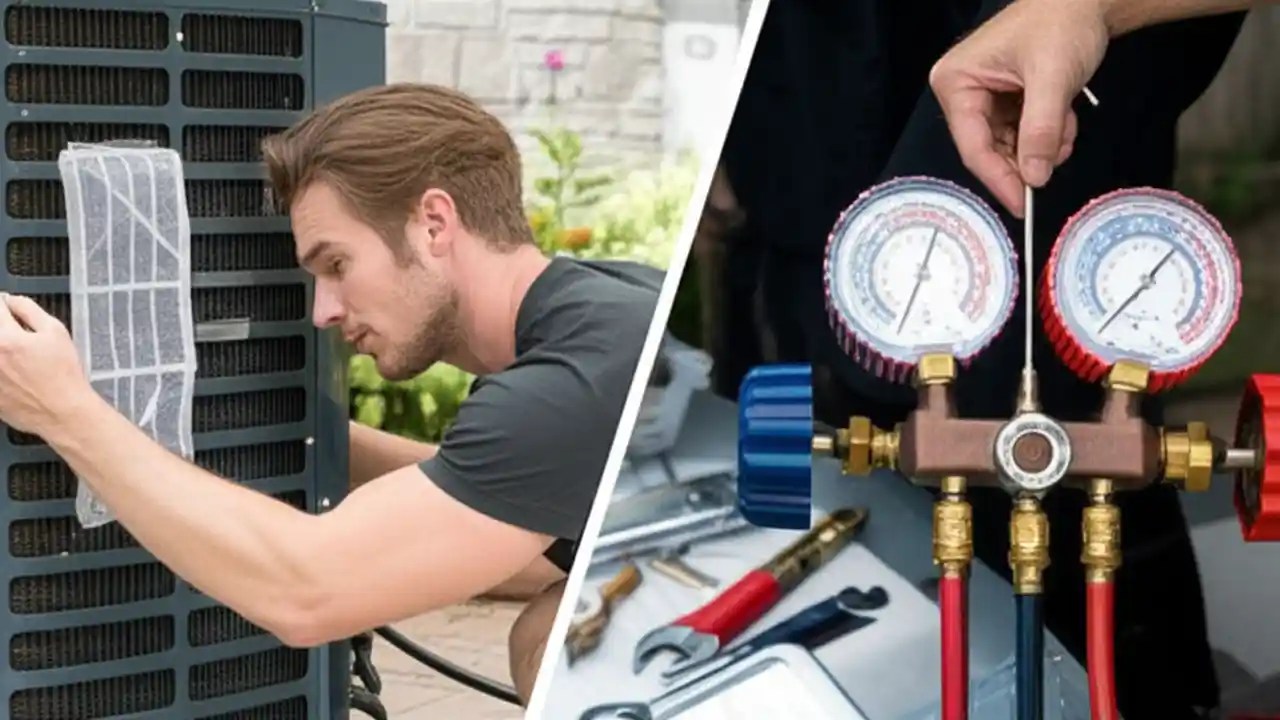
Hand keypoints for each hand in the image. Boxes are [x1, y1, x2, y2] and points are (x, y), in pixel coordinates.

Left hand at [0, 294, 93, 436]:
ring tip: (16, 358)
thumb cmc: (64, 375)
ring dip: (3, 349)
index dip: (4, 306)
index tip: (8, 309)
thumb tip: (11, 300)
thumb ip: (29, 309)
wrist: (63, 412)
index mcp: (6, 339)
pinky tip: (14, 374)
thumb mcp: (56, 333)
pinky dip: (2, 371)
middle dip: (4, 331)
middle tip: (15, 337)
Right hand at [929, 0, 1110, 216]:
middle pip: (988, 149)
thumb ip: (1041, 130)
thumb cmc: (1062, 23)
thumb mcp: (1052, 78)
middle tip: (1057, 156)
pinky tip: (1063, 117)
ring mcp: (982, 97)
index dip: (999, 178)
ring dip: (1041, 145)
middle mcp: (961, 91)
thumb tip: (1035, 177)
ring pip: (1008, 146)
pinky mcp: (1003, 100)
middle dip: (1027, 156)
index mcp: (955, 81)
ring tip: (1066, 124)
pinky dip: (1045, 134)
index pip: (973, 145)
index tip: (1023, 205)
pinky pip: (1020, 135)